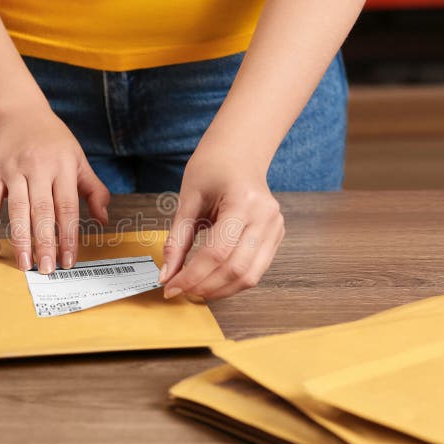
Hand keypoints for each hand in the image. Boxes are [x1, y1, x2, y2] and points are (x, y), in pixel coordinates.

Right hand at [0, 107, 109, 272]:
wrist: (19, 113)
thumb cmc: (54, 142)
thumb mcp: (79, 159)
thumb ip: (94, 190)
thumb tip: (103, 220)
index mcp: (63, 166)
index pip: (67, 206)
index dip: (68, 235)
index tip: (70, 260)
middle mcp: (37, 168)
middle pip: (41, 211)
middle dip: (45, 242)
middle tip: (47, 270)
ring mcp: (13, 171)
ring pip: (16, 209)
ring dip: (19, 239)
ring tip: (25, 264)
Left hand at [159, 137, 284, 299]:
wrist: (239, 153)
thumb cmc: (213, 168)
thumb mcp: (188, 199)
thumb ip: (177, 240)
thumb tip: (166, 275)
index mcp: (244, 201)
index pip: (217, 252)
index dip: (192, 275)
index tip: (171, 286)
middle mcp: (266, 217)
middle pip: (236, 269)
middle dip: (204, 286)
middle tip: (179, 290)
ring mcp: (276, 228)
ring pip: (250, 277)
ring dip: (219, 290)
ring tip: (193, 290)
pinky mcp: (276, 237)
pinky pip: (256, 271)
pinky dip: (232, 282)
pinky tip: (211, 281)